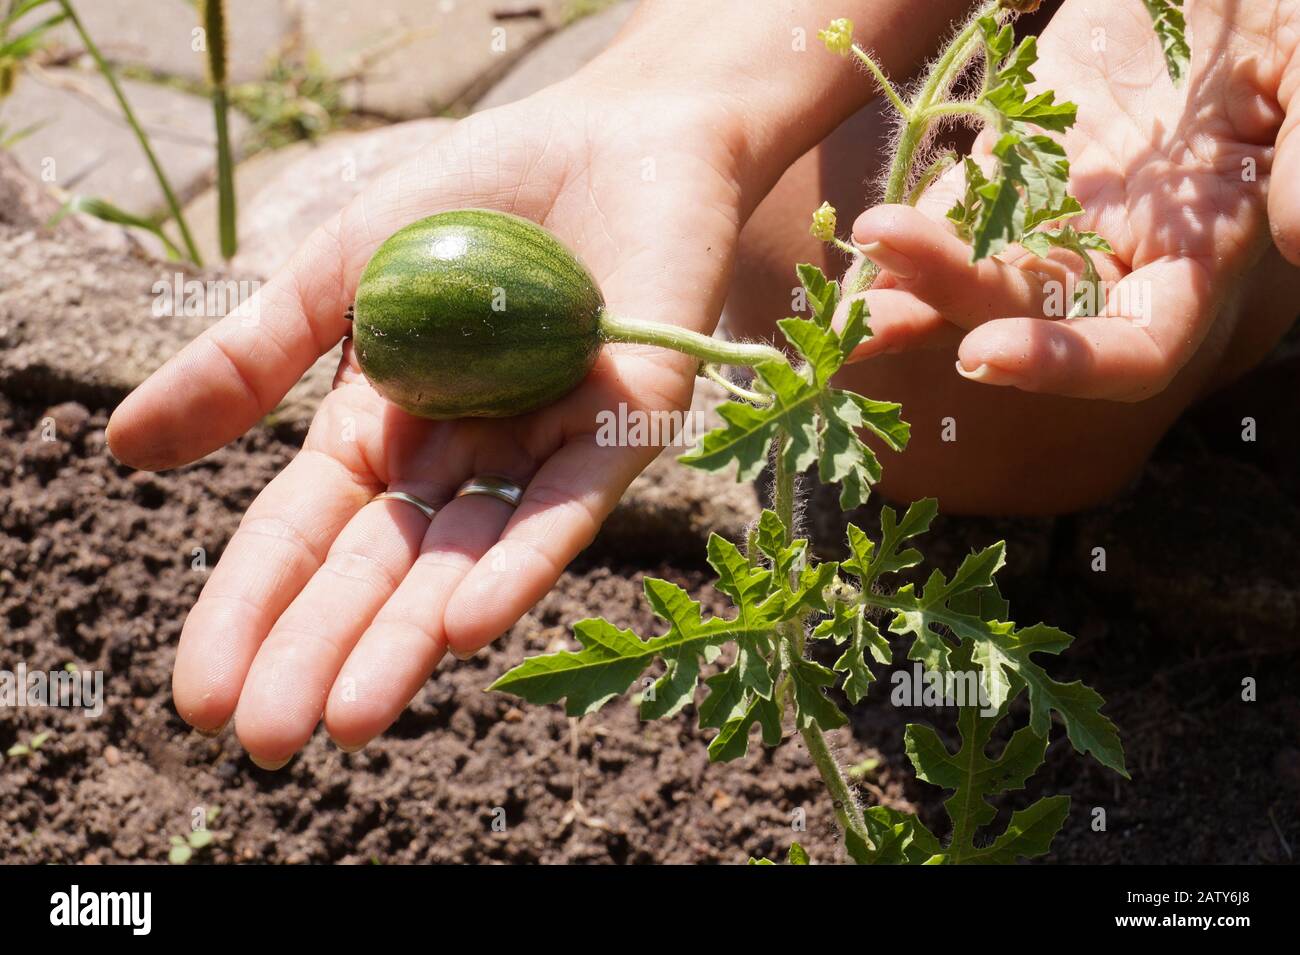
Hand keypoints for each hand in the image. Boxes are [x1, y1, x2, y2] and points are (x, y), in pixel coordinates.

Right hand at [107, 79, 748, 765]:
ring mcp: (546, 450)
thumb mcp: (334, 272)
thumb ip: (249, 360)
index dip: (255, 608)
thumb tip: (127, 449)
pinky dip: (519, 562)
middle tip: (262, 739)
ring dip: (409, 640)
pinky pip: (570, 508)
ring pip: (468, 562)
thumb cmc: (473, 197)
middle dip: (322, 651)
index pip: (310, 534)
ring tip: (348, 718)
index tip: (200, 693)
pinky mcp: (626, 428)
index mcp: (389, 428)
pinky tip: (468, 624)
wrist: (613, 132)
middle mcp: (465, 460)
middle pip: (383, 570)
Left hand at [843, 0, 1299, 401]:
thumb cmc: (1277, 19)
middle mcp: (1116, 257)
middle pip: (1029, 316)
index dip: (1063, 365)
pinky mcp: (1010, 167)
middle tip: (881, 280)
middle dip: (954, 306)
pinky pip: (952, 215)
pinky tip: (852, 246)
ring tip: (841, 295)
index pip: (1134, 346)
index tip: (982, 356)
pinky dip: (907, 236)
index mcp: (1195, 257)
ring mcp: (1057, 214)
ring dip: (910, 289)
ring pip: (977, 275)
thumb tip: (1296, 238)